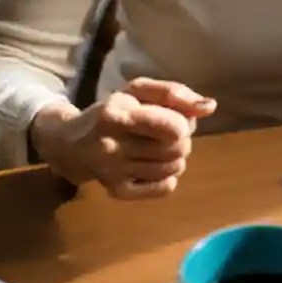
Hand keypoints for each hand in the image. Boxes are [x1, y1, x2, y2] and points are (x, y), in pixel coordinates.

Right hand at [30, 78, 216, 199]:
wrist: (71, 143)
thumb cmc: (115, 111)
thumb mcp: (138, 91)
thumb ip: (175, 93)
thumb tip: (210, 106)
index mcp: (117, 114)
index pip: (174, 127)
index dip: (183, 123)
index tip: (174, 120)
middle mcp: (112, 145)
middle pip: (177, 149)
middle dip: (182, 141)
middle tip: (168, 136)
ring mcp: (113, 171)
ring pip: (173, 169)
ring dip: (176, 158)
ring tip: (160, 149)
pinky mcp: (117, 191)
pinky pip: (164, 189)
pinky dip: (168, 178)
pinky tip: (154, 167)